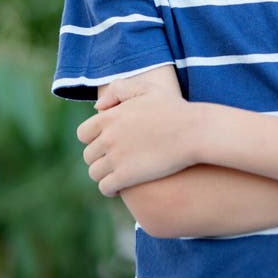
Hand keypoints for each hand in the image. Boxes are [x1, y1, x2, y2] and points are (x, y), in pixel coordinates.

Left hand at [76, 67, 199, 196]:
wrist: (193, 132)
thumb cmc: (174, 109)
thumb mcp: (147, 89)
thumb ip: (119, 90)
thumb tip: (98, 107)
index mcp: (109, 117)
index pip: (83, 133)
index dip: (94, 139)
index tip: (108, 142)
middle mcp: (108, 137)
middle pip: (89, 155)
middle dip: (100, 157)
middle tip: (116, 159)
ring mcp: (115, 158)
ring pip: (95, 173)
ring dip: (104, 174)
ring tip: (119, 173)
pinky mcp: (125, 177)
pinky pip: (106, 187)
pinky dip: (111, 189)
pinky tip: (122, 186)